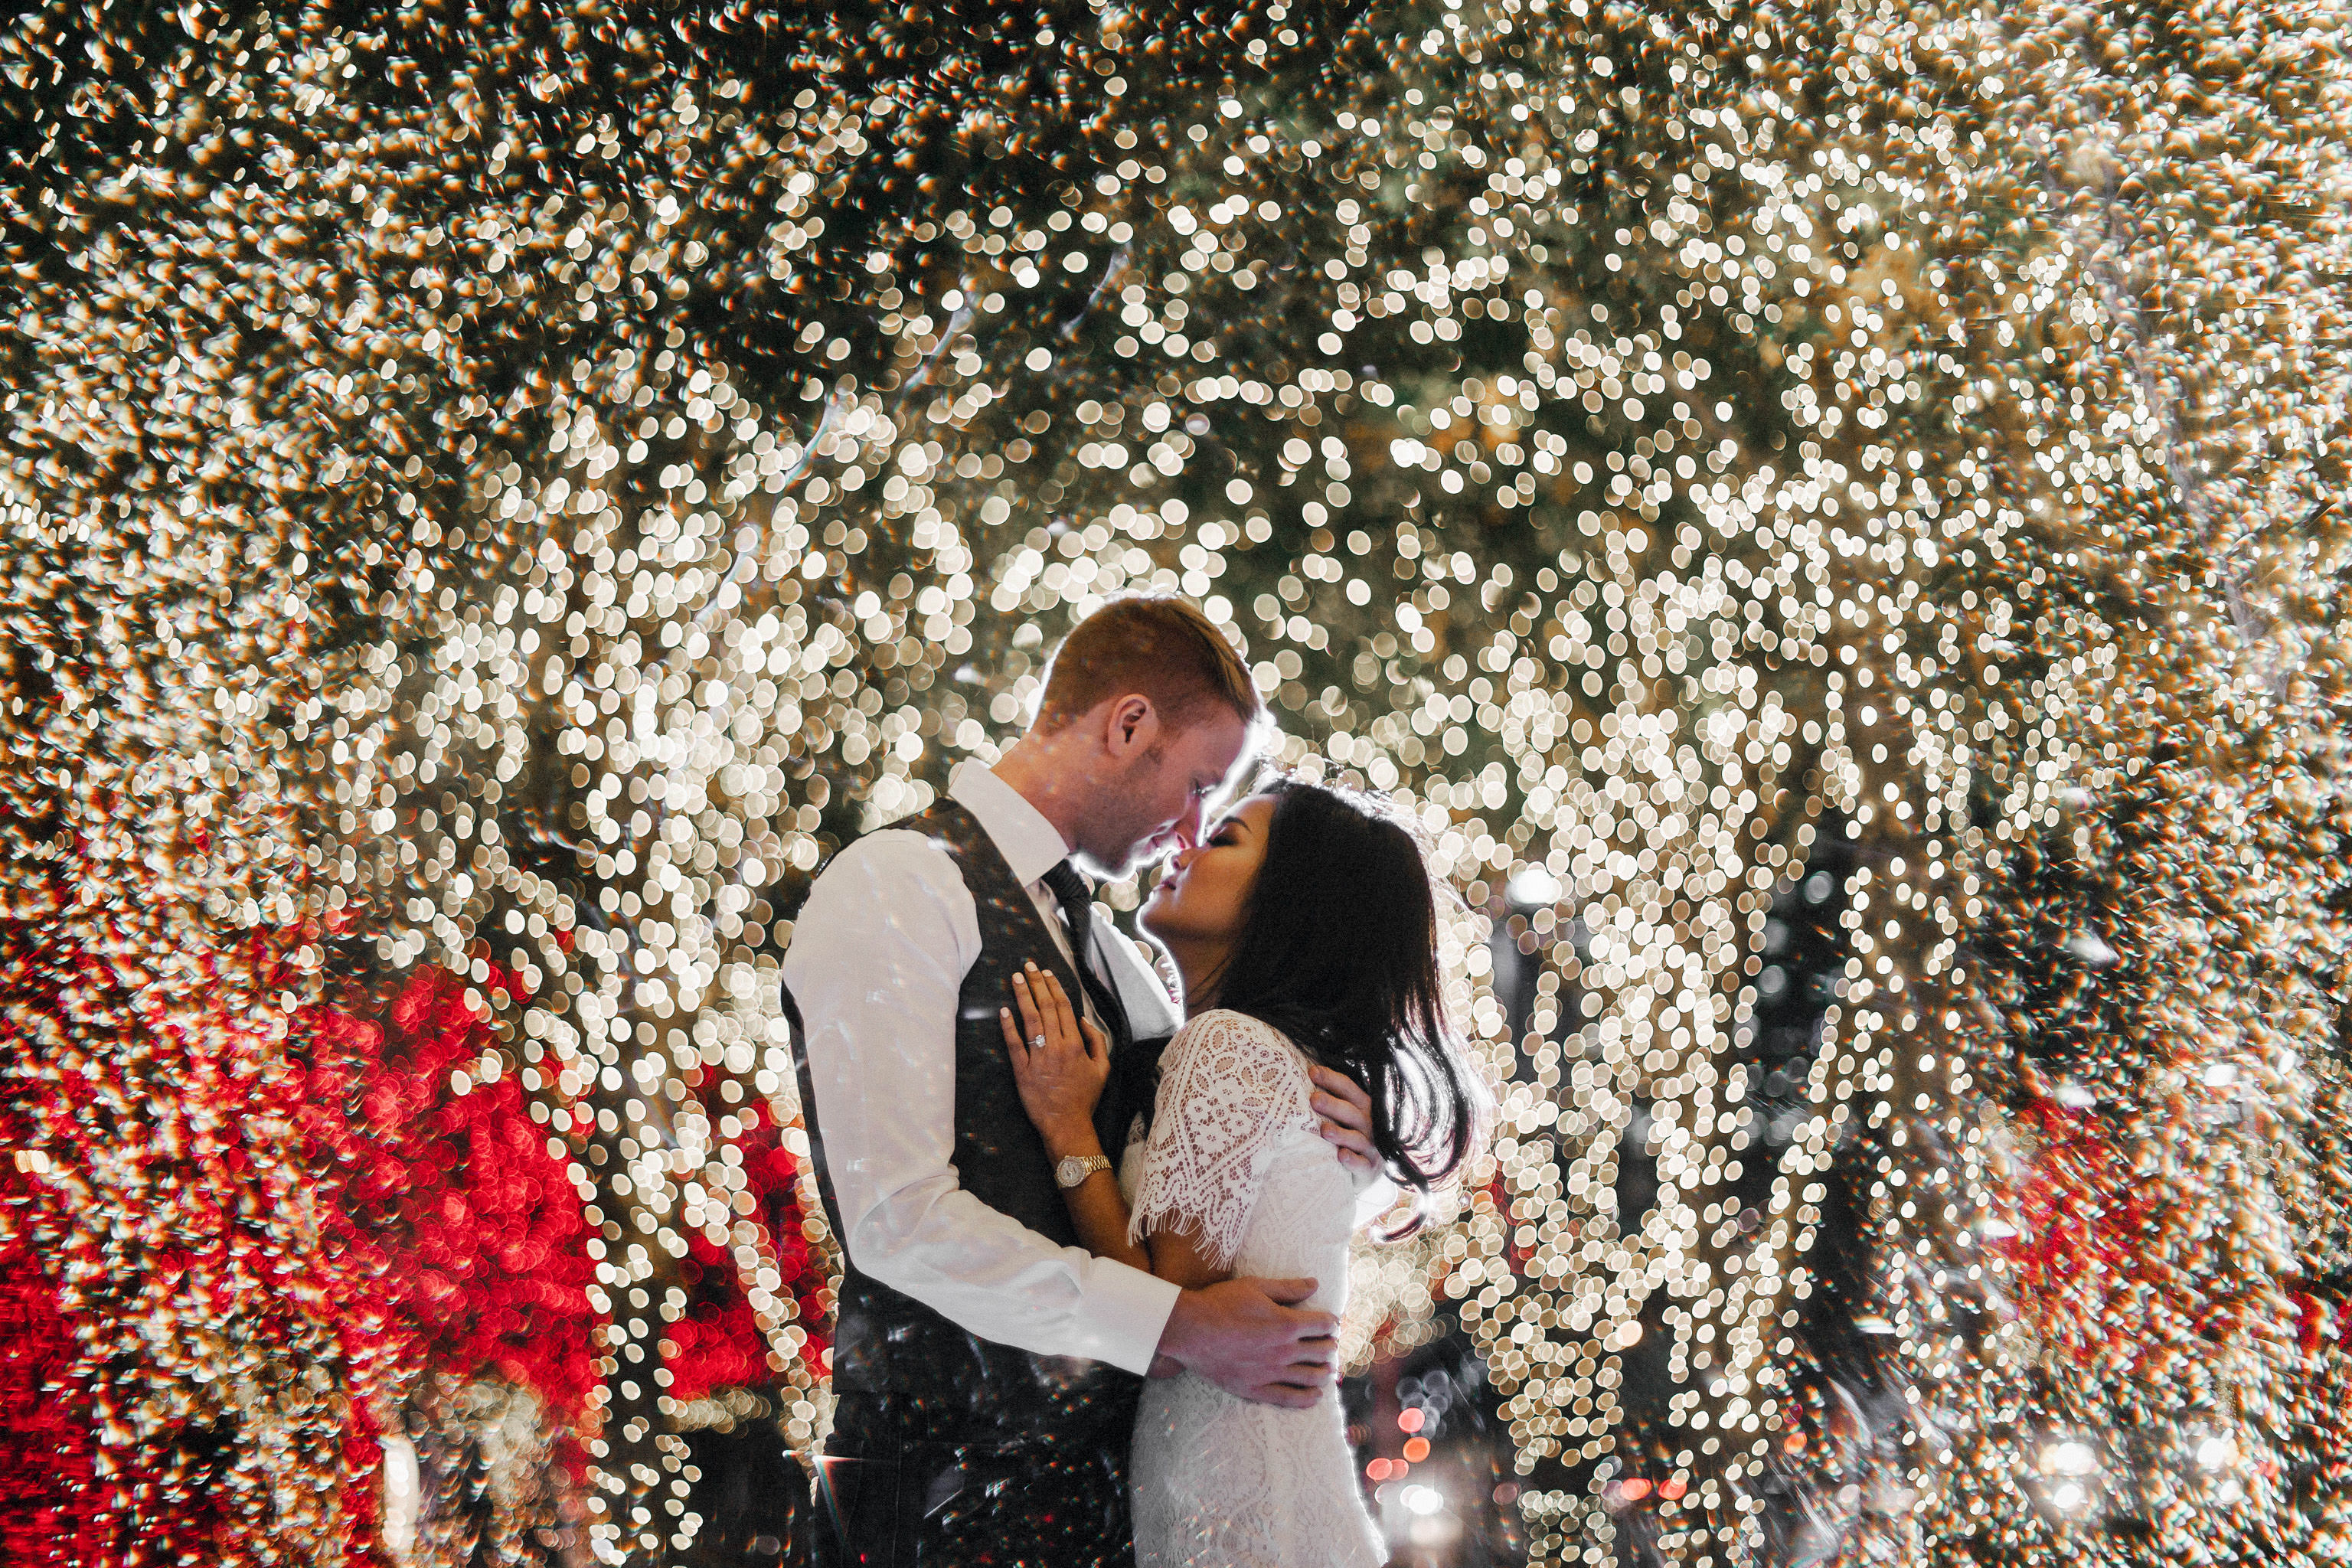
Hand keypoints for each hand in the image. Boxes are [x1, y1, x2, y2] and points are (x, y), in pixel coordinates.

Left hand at [999, 962, 1109, 1151]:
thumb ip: (1096, 1041)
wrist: (1067, 1125)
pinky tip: (1003, 1011)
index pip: (1063, 1008)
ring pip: (1029, 1021)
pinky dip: (1008, 1027)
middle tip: (1027, 966)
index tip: (1046, 973)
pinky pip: (1014, 1045)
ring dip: (1022, 997)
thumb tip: (1083, 1019)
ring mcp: (1038, 1059)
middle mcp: (1057, 1047)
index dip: (1053, 987)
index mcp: (1076, 1044)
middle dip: (1036, 984)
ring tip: (1015, 979)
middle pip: (1045, 1008)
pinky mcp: (1022, 1072)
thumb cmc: (1085, 1098)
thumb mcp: (1102, 1069)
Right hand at [1155, 1277, 1338, 1408]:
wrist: (1189, 1329)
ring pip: (1311, 1376)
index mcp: (1286, 1323)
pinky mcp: (1255, 1389)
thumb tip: (1315, 1284)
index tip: (1331, 1323)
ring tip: (1326, 1369)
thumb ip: (1288, 1288)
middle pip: (1321, 1351)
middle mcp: (1283, 1350)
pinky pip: (1289, 1399)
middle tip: (1329, 1344)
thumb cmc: (1221, 1303)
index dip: (1331, 1322)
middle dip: (1329, 1346)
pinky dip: (1307, 1398)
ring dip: (1324, 1372)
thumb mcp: (1255, 1286)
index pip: (1324, 1324)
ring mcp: (1270, 1372)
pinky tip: (1316, 1396)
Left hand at [1308, 1064, 1378, 1178]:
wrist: (1364, 1171)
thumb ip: (1331, 1101)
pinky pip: (1362, 1164)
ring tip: (1324, 1130)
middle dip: (1333, 1105)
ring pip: (1357, 1138)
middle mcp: (1370, 1124)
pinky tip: (1341, 1156)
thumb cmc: (1347, 1136)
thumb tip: (1304, 1075)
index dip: (1332, 1079)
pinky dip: (1352, 1160)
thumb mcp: (1344, 1116)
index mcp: (1363, 1106)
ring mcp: (1371, 1147)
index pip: (1349, 1089)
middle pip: (1352, 1112)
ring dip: (1341, 1134)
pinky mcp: (1370, 1168)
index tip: (1312, 1073)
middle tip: (1314, 1100)